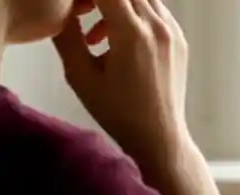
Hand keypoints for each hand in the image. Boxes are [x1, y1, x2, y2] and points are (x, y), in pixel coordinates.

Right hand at [53, 0, 221, 194]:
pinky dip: (134, 14)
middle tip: (79, 12)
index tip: (73, 6)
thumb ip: (67, 35)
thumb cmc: (118, 112)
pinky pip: (155, 11)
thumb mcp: (80, 76)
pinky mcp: (179, 41)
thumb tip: (60, 9)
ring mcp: (173, 32)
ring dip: (116, 3)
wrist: (159, 136)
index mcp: (133, 34)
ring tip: (96, 34)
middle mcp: (158, 27)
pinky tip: (116, 40)